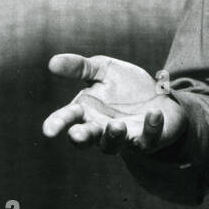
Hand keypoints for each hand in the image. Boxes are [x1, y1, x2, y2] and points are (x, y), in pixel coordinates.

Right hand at [42, 53, 187, 153]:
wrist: (160, 94)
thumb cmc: (125, 85)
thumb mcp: (102, 69)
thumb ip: (79, 67)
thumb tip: (52, 62)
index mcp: (86, 111)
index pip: (67, 118)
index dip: (57, 124)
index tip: (48, 130)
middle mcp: (101, 129)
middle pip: (86, 138)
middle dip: (81, 138)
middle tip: (77, 135)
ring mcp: (124, 137)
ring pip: (113, 145)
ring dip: (114, 136)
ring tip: (117, 125)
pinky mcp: (148, 140)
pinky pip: (148, 139)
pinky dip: (151, 127)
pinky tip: (154, 113)